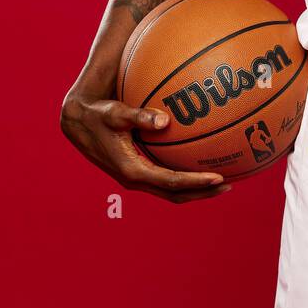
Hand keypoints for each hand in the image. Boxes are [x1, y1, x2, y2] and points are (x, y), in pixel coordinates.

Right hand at [60, 86, 230, 202]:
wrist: (78, 122)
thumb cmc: (98, 114)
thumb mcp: (116, 113)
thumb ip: (139, 117)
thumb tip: (165, 120)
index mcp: (132, 170)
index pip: (171, 182)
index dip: (196, 182)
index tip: (218, 178)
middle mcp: (135, 180)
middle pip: (175, 194)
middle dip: (202, 192)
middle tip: (229, 184)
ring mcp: (136, 178)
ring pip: (171, 192)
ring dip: (195, 189)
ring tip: (222, 181)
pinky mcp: (136, 172)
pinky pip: (165, 180)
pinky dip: (184, 179)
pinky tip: (199, 164)